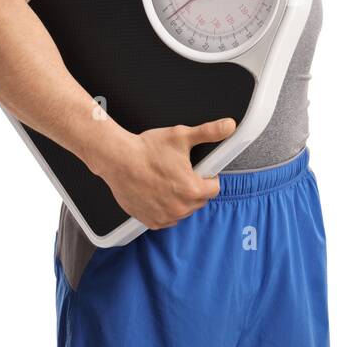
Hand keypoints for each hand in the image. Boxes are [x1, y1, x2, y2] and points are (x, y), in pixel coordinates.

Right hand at [94, 118, 235, 229]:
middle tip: (179, 173)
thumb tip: (229, 125)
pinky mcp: (151, 222)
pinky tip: (157, 193)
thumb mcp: (181, 136)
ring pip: (183, 210)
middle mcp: (181, 208)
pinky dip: (164, 209)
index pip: (214, 188)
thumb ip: (209, 132)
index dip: (208, 176)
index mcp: (192, 189)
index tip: (199, 170)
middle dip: (194, 188)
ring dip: (180, 200)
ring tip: (167, 182)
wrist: (118, 160)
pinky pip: (166, 218)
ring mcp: (165, 217)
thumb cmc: (147, 149)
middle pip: (199, 200)